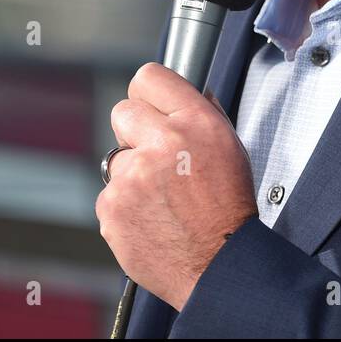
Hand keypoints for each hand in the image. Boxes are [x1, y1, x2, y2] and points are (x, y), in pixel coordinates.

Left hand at [96, 62, 257, 310]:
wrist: (217, 264)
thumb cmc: (228, 209)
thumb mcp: (231, 149)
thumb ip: (203, 116)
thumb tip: (183, 97)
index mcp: (196, 122)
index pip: (149, 77)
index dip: (149, 92)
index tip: (149, 105)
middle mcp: (162, 142)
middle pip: (122, 111)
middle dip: (136, 130)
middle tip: (156, 155)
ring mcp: (132, 176)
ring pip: (116, 158)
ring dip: (132, 173)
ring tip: (161, 196)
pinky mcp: (111, 206)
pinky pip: (110, 193)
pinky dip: (125, 204)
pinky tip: (151, 216)